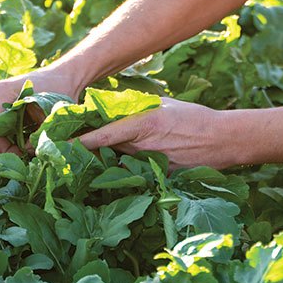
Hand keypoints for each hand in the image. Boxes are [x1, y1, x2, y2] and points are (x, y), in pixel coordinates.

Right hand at [0, 64, 85, 153]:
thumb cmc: (60, 91)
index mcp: (2, 92)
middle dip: (6, 146)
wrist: (64, 75)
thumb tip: (26, 152)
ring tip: (25, 148)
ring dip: (7, 141)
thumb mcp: (49, 116)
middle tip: (24, 155)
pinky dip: (9, 133)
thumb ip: (37, 136)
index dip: (5, 148)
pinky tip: (24, 138)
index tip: (21, 156)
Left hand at [77, 98, 245, 169]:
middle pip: (104, 153)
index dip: (77, 144)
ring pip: (117, 166)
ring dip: (103, 165)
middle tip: (63, 155)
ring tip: (86, 164)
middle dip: (85, 154)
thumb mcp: (161, 104)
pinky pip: (136, 176)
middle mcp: (144, 147)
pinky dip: (126, 173)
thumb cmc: (193, 117)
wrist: (224, 140)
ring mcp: (152, 166)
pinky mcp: (160, 178)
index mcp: (142, 124)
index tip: (57, 147)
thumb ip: (134, 107)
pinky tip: (118, 173)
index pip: (101, 136)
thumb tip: (109, 107)